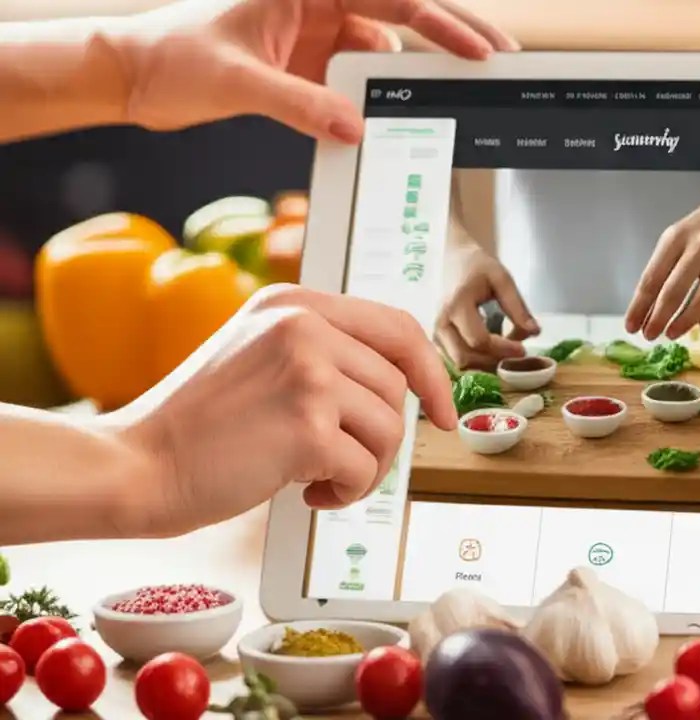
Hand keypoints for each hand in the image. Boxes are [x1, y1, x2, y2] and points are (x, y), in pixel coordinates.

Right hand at [113, 285, 455, 536]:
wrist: (137, 464)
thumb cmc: (197, 425)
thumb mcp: (258, 354)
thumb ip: (321, 351)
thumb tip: (401, 385)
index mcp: (294, 304)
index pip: (397, 327)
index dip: (431, 372)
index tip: (441, 410)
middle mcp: (303, 328)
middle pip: (396, 387)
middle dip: (385, 438)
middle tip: (350, 464)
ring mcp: (307, 374)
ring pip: (390, 429)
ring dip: (366, 468)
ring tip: (320, 480)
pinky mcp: (307, 428)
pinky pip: (367, 468)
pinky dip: (348, 494)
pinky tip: (309, 495)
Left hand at [120, 0, 517, 142]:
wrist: (135, 78)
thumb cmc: (172, 57)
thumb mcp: (237, 80)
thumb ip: (299, 102)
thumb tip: (354, 128)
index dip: (440, 21)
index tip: (476, 48)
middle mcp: (320, 4)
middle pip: (404, 14)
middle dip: (454, 34)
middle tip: (498, 56)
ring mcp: (318, 36)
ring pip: (388, 48)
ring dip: (421, 71)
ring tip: (462, 93)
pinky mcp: (312, 67)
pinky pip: (363, 79)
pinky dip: (386, 98)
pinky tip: (406, 117)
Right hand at [436, 243, 539, 369]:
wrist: (455, 261)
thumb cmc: (479, 268)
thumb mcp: (502, 279)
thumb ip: (517, 307)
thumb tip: (534, 332)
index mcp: (457, 305)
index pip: (479, 340)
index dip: (503, 349)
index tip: (523, 349)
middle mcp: (441, 323)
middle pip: (466, 358)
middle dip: (493, 361)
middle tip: (515, 353)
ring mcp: (437, 334)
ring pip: (460, 364)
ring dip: (486, 364)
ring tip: (506, 351)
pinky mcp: (438, 341)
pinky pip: (457, 361)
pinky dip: (477, 362)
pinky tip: (493, 351)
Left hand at [625, 200, 699, 340]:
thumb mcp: (677, 238)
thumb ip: (664, 268)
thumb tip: (648, 309)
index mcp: (675, 239)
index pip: (651, 279)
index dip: (639, 307)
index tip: (631, 327)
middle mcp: (698, 247)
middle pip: (674, 291)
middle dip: (658, 318)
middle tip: (649, 336)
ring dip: (684, 322)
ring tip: (672, 333)